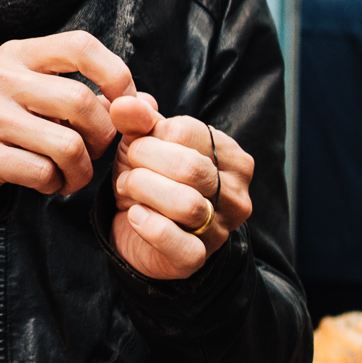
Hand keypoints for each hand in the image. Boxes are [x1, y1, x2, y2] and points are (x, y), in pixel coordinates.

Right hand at [0, 32, 126, 208]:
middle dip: (102, 136)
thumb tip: (146, 106)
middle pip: (81, 102)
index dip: (116, 74)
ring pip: (67, 145)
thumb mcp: (39, 95)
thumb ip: (92, 95)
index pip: (81, 46)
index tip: (126, 103)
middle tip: (95, 152)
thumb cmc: (9, 124)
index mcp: (18, 54)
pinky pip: (42, 174)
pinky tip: (45, 182)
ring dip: (81, 170)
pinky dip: (55, 185)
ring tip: (71, 174)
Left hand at [108, 93, 253, 280]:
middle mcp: (236, 193)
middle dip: (144, 162)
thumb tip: (126, 103)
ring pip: (188, 205)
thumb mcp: (144, 141)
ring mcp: (221, 229)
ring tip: (129, 189)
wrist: (140, 229)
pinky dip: (150, 226)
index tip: (137, 147)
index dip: (151, 136)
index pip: (187, 132)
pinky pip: (180, 244)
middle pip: (189, 168)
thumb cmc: (151, 177)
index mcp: (231, 157)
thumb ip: (137, 119)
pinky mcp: (198, 259)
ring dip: (144, 191)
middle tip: (129, 168)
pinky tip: (135, 216)